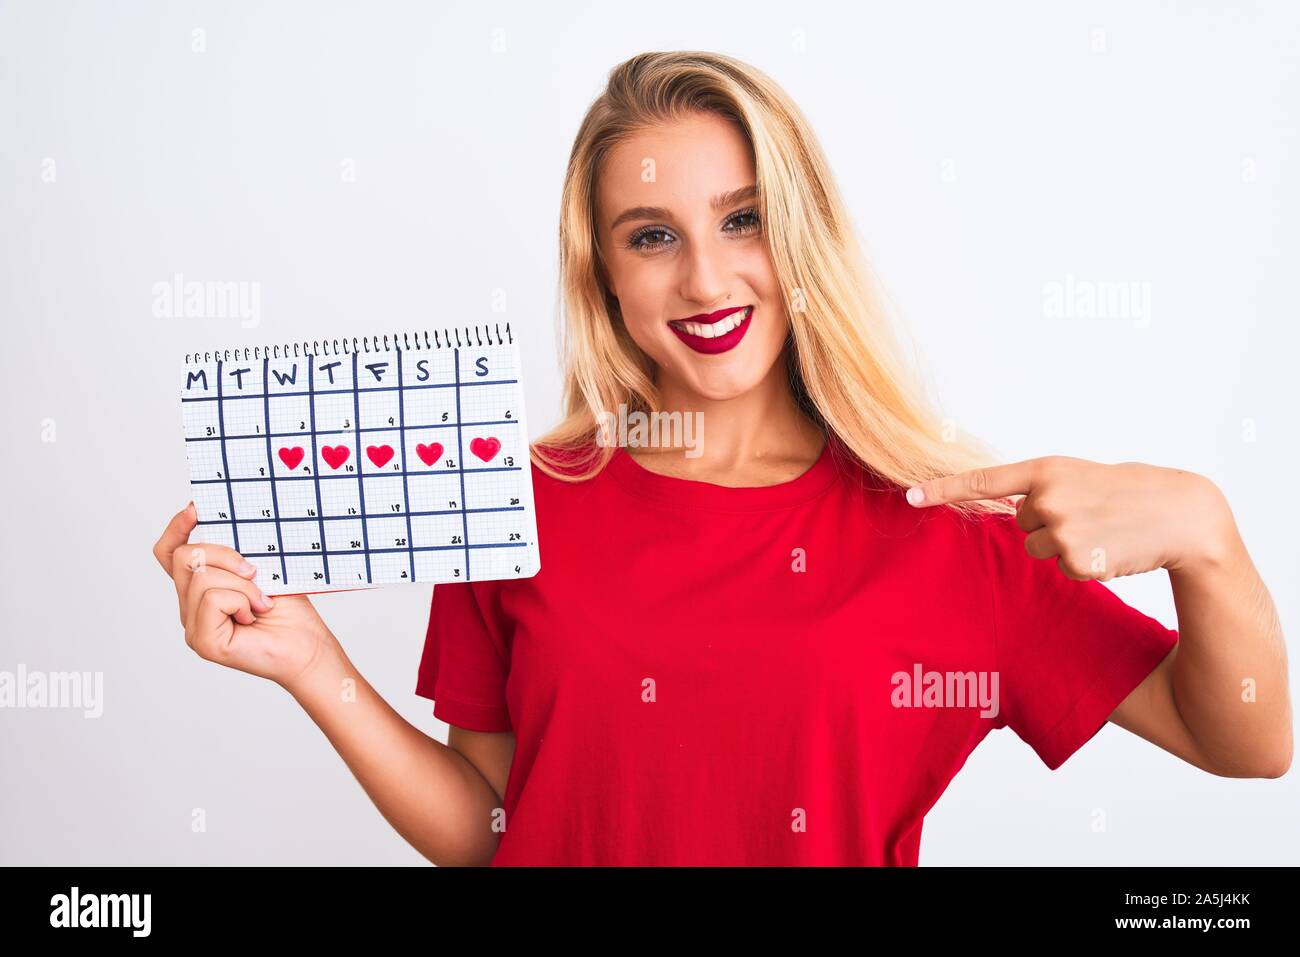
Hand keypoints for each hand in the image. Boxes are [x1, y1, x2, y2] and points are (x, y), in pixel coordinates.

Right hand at [152, 503, 339, 688]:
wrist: (308, 645)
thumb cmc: (289, 611)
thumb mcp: (261, 569)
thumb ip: (236, 553)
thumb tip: (224, 521)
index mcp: (200, 588)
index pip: (170, 554)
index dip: (176, 528)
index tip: (196, 508)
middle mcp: (190, 606)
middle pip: (185, 557)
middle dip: (225, 555)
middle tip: (255, 572)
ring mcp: (192, 626)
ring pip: (202, 577)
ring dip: (243, 585)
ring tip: (261, 602)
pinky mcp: (202, 641)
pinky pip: (214, 598)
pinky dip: (242, 601)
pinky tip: (254, 615)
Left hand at [906, 456, 1237, 579]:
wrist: (1181, 514)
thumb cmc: (1129, 492)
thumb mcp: (1081, 478)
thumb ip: (1042, 490)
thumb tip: (1014, 515)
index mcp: (1047, 469)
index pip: (984, 481)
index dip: (943, 490)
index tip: (909, 497)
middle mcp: (1047, 497)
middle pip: (1020, 524)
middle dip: (1048, 524)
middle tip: (1089, 514)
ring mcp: (1060, 530)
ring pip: (1038, 548)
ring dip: (1064, 545)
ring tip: (1102, 531)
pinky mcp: (1075, 561)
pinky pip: (1062, 567)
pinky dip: (1084, 563)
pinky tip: (1110, 548)